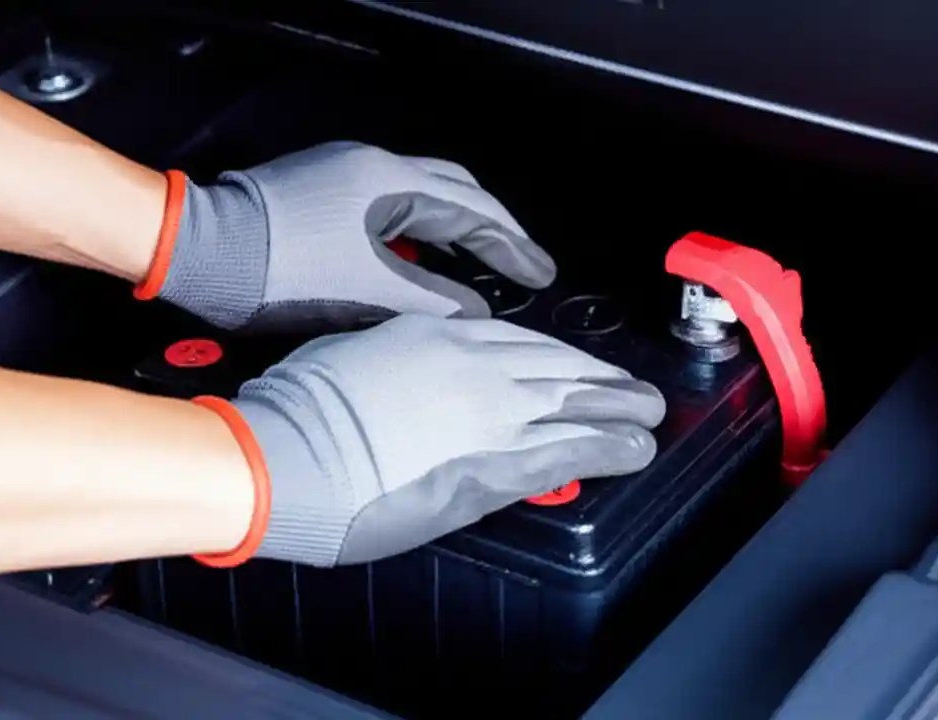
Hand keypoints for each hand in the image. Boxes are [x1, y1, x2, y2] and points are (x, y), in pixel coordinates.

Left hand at [135, 142, 555, 330]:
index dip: (512, 248)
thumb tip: (474, 314)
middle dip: (492, 230)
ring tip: (481, 264)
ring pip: (419, 196)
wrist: (198, 252)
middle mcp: (371, 165)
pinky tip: (418, 263)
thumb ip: (431, 304)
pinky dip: (416, 233)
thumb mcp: (366, 295)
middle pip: (453, 191)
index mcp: (390, 181)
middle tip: (522, 265)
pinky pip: (387, 205)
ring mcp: (341, 174)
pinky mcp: (317, 192)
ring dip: (453, 229)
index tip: (542, 276)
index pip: (472, 212)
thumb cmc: (280, 275)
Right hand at [196, 315, 664, 567]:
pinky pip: (572, 448)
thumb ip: (390, 364)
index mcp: (434, 336)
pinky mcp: (501, 459)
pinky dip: (611, 447)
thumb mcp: (346, 359)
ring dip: (618, 408)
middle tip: (629, 386)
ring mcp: (493, 409)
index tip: (570, 361)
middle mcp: (475, 364)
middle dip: (598, 376)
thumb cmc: (298, 408)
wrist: (289, 451)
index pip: (513, 338)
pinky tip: (635, 447)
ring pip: (575, 400)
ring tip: (647, 413)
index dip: (552, 352)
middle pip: (556, 364)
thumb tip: (403, 378)